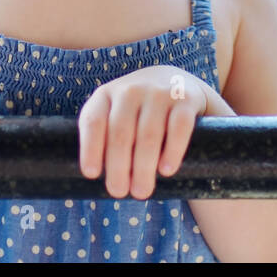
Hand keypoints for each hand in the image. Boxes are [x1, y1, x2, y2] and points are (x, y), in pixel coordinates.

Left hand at [78, 64, 208, 199]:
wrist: (178, 84)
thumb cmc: (139, 111)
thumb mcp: (117, 113)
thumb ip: (106, 136)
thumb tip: (101, 179)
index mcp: (107, 94)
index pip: (93, 120)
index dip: (91, 148)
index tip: (92, 174)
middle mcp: (131, 90)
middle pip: (120, 132)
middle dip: (118, 167)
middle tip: (119, 192)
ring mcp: (159, 92)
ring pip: (148, 134)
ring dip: (143, 167)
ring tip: (141, 191)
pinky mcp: (185, 99)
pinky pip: (179, 127)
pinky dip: (172, 151)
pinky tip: (166, 170)